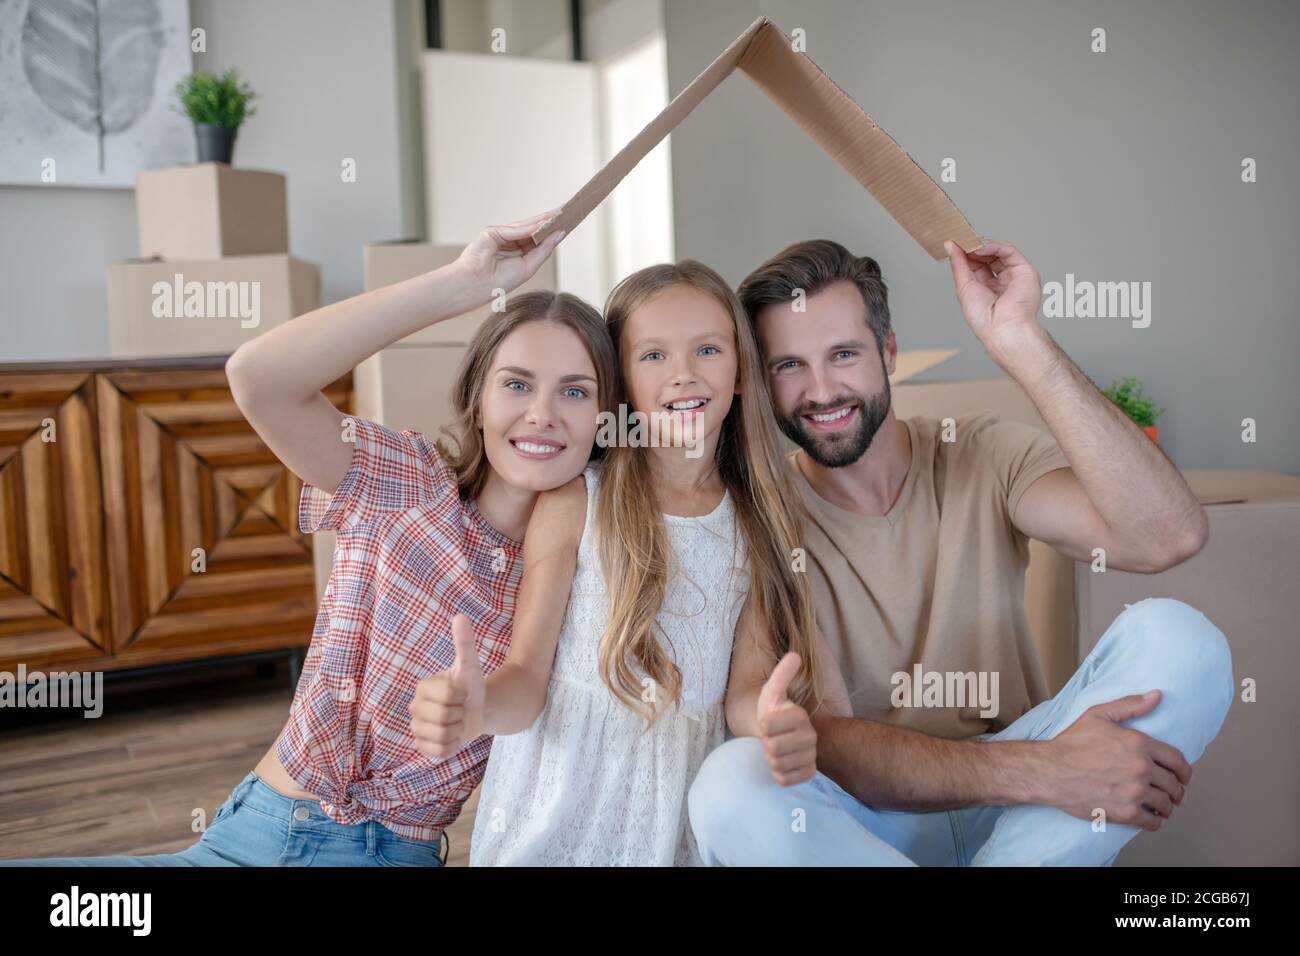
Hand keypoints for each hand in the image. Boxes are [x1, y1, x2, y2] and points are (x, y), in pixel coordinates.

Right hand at [409, 614, 486, 757]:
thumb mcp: (470, 664)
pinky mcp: (422, 747)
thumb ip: (464, 642)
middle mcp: (414, 708)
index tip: (460, 692)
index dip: (461, 695)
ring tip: (457, 722)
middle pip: (443, 717)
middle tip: (460, 708)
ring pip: (442, 735)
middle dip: (460, 713)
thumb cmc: (470, 686)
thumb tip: (460, 616)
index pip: (447, 695)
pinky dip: (452, 746)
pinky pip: (439, 751)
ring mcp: (416, 729)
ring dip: (457, 730)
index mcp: (422, 687)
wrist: (475, 710)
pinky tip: (452, 736)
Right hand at [455, 209, 565, 300]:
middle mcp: (509, 242)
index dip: (553, 231)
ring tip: (562, 213)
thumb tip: (559, 234)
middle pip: (534, 229)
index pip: (539, 239)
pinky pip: (515, 229)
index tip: (569, 223)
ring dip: (544, 219)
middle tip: (569, 211)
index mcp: (518, 253)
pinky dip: (530, 226)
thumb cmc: (499, 282)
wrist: (476, 285)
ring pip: (526, 225)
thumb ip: (543, 250)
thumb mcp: (529, 266)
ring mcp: (501, 235)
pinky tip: (545, 223)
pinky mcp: (493, 231)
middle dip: (551, 221)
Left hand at [756, 652, 817, 786]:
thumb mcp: (772, 691)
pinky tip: (781, 764)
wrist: (779, 734)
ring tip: (775, 750)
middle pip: (773, 747)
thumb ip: (782, 674)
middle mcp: (810, 737)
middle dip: (766, 743)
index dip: (762, 725)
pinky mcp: (808, 774)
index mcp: (800, 716)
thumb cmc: (773, 711)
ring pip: (778, 764)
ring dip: (771, 759)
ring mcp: (810, 756)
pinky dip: (778, 774)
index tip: (767, 722)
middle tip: (771, 738)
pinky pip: (785, 780)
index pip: (767, 726)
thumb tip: (795, 655)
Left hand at [944, 238, 1044, 366]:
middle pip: (987, 258)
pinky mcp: (1024, 270)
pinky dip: (994, 246)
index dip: (965, 255)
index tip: (954, 245)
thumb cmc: (984, 318)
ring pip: (999, 252)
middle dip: (973, 249)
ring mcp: (1014, 276)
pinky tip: (981, 247)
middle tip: (961, 241)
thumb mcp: (964, 287)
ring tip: (969, 244)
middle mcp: (1001, 282)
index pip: (976, 266)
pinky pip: (1009, 251)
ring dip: (982, 246)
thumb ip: (959, 265)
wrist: (1003, 327)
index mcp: (987, 290)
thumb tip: (950, 246)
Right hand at [1044, 690, 1192, 830]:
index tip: (1183, 777)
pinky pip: (1153, 822)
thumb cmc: (1071, 743)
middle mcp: (1141, 769)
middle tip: (1173, 794)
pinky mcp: (1125, 812)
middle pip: (1174, 785)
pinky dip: (1155, 822)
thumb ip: (1130, 705)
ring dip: (1167, 807)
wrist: (1050, 770)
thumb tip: (1157, 695)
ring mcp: (1135, 792)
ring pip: (1165, 804)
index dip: (1184, 771)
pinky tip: (1150, 818)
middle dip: (1176, 790)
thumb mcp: (1098, 715)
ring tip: (1162, 807)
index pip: (1177, 761)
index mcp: (1139, 744)